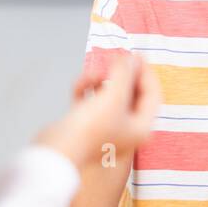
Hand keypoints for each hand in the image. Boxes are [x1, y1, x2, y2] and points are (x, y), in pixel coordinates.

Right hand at [37, 53, 159, 168]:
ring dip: (100, 81)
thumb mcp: (113, 96)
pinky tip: (78, 85)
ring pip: (110, 94)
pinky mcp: (86, 125)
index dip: (146, 72)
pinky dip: (86, 90)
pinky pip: (91, 100)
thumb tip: (131, 58)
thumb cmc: (89, 129)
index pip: (152, 95)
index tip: (136, 54)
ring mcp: (106, 128)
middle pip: (132, 94)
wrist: (54, 151)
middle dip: (122, 75)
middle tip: (116, 57)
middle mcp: (128, 130)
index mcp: (142, 128)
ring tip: (92, 75)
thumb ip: (124, 74)